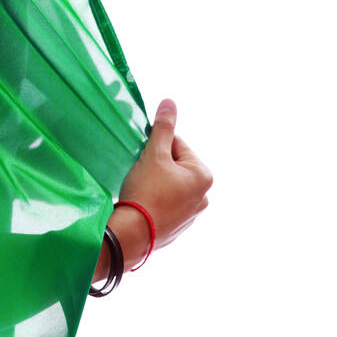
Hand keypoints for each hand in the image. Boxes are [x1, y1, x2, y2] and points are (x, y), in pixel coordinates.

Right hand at [118, 97, 212, 250]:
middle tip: (142, 175)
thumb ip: (163, 127)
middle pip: (175, 166)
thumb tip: (170, 102)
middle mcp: (204, 196)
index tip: (145, 159)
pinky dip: (155, 201)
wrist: (133, 234)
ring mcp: (192, 214)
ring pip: (170, 185)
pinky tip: (143, 204)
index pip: (177, 145)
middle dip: (157, 166)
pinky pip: (166, 204)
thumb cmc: (146, 191)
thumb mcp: (154, 154)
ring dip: (156, 183)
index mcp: (203, 175)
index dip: (156, 148)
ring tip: (141, 190)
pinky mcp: (178, 227)